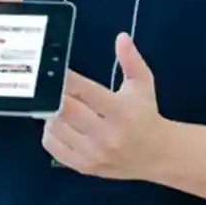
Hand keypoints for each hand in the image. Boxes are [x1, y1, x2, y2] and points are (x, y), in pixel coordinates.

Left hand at [42, 33, 166, 180]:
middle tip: (48, 85)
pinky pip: (53, 146)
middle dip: (54, 95)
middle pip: (65, 110)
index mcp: (120, 112)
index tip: (56, 70)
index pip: (84, 91)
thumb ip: (131, 60)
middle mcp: (106, 135)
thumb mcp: (143, 84)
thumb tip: (121, 37)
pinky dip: (49, 132)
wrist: (157, 155)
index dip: (66, 79)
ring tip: (55, 103)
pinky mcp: (84, 167)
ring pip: (56, 127)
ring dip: (49, 112)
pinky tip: (57, 123)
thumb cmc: (145, 115)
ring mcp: (93, 153)